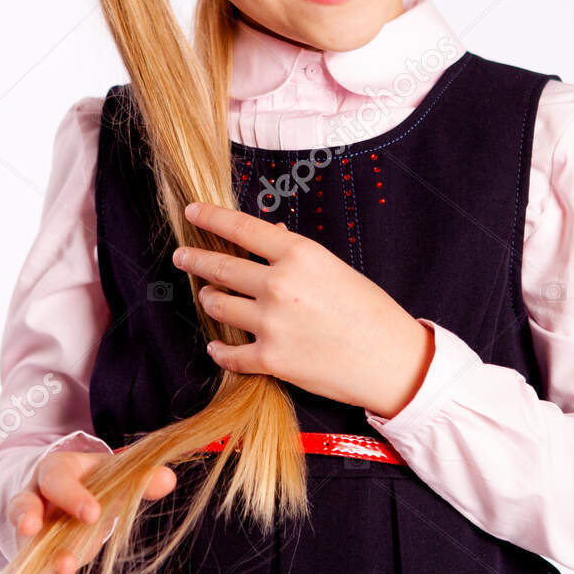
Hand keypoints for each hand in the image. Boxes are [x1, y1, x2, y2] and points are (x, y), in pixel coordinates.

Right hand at [8, 449, 176, 573]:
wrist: (72, 495)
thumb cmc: (94, 481)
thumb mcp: (115, 475)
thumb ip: (140, 479)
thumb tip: (168, 478)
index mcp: (54, 471)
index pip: (56, 479)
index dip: (72, 496)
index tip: (93, 513)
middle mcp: (34, 498)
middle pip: (23, 507)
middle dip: (32, 522)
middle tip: (58, 541)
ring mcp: (31, 531)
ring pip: (25, 546)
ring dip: (43, 562)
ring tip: (67, 570)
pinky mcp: (35, 558)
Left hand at [173, 201, 435, 417]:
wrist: (391, 360)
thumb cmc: (369, 311)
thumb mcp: (334, 267)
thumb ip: (295, 254)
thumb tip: (268, 235)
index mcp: (299, 255)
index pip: (241, 228)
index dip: (210, 218)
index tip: (192, 212)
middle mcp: (279, 285)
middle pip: (220, 268)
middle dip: (194, 260)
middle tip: (182, 257)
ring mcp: (271, 323)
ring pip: (219, 305)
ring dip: (209, 299)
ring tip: (208, 297)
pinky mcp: (270, 359)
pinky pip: (229, 353)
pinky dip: (220, 349)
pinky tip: (217, 345)